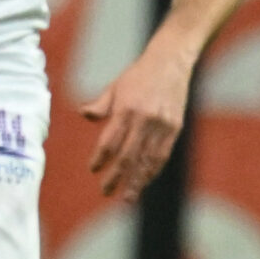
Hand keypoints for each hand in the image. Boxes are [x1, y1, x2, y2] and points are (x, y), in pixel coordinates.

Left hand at [79, 44, 192, 202]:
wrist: (170, 61)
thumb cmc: (138, 75)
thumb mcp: (115, 86)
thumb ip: (100, 105)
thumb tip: (84, 114)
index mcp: (126, 109)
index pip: (110, 141)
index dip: (101, 158)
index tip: (93, 170)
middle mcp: (144, 119)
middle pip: (128, 156)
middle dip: (116, 177)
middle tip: (105, 191)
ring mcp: (162, 125)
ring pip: (147, 160)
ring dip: (136, 180)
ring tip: (127, 197)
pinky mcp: (175, 127)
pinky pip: (162, 154)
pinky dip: (152, 170)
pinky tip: (144, 181)